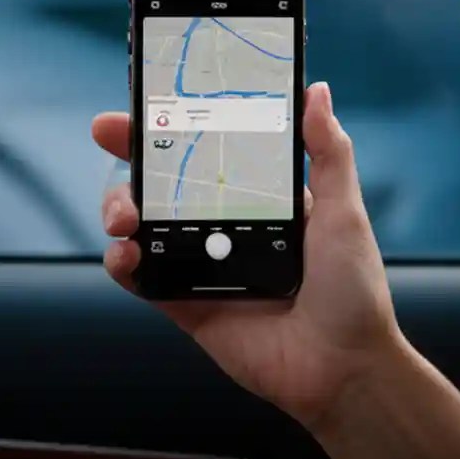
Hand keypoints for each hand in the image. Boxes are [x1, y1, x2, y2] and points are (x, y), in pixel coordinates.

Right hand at [92, 82, 403, 428]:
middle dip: (129, 153)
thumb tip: (315, 90)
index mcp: (259, 197)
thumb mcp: (343, 211)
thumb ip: (328, 151)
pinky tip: (125, 253)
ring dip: (118, 207)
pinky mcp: (186, 305)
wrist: (343, 368)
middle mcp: (224, 225)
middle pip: (162, 180)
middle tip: (106, 133)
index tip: (147, 98)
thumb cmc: (352, 290)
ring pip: (142, 224)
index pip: (207, 149)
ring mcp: (202, 265)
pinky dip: (123, 263)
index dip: (173, 123)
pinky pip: (142, 278)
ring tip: (125, 214)